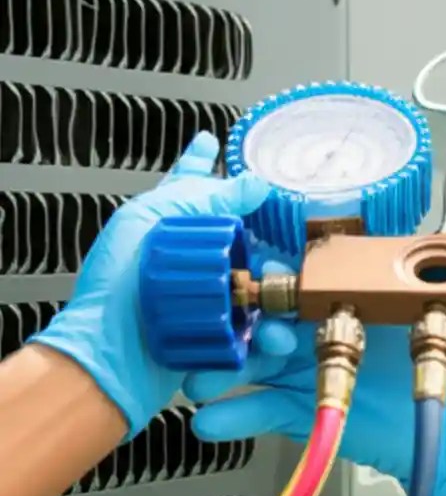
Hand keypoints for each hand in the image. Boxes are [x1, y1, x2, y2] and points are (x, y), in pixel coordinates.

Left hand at [28, 132, 283, 439]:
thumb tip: (253, 181)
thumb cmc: (116, 290)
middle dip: (264, 232)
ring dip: (274, 283)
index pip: (187, 181)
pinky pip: (256, 320)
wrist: (113, 353)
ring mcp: (203, 293)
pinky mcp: (218, 328)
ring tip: (279, 284)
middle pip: (235, 230)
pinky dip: (269, 327)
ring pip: (256, 276)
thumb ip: (207, 196)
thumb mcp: (155, 221)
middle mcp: (184, 256)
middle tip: (282, 226)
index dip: (198, 159)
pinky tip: (278, 330)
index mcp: (163, 222)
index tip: (208, 142)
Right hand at [183, 258, 445, 495]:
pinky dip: (235, 415)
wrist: (431, 428)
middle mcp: (303, 334)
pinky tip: (214, 420)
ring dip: (221, 375)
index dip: (261, 295)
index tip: (245, 298)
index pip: (284, 292)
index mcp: (325, 305)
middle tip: (222, 346)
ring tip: (200, 384)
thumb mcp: (395, 322)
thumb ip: (361, 296)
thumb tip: (341, 264)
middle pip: (257, 330)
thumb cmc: (415, 363)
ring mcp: (294, 372)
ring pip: (251, 369)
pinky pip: (260, 409)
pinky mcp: (292, 409)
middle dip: (233, 337)